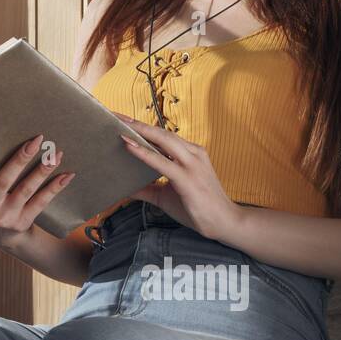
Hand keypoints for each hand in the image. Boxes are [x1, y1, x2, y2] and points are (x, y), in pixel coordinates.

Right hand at [0, 132, 75, 248]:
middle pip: (4, 180)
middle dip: (20, 159)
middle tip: (36, 139)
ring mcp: (6, 216)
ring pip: (26, 191)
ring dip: (42, 171)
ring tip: (56, 153)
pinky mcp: (24, 222)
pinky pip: (41, 203)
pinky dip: (55, 188)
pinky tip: (68, 174)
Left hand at [114, 111, 241, 241]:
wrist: (225, 223)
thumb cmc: (198, 208)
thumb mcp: (167, 196)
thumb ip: (148, 189)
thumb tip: (125, 188)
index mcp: (190, 153)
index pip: (163, 136)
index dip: (143, 127)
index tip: (123, 120)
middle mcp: (193, 153)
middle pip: (161, 133)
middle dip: (138, 123)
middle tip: (115, 115)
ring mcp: (192, 164)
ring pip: (164, 140)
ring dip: (140, 131)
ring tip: (119, 124)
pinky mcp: (188, 179)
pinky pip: (162, 162)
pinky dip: (144, 153)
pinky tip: (129, 146)